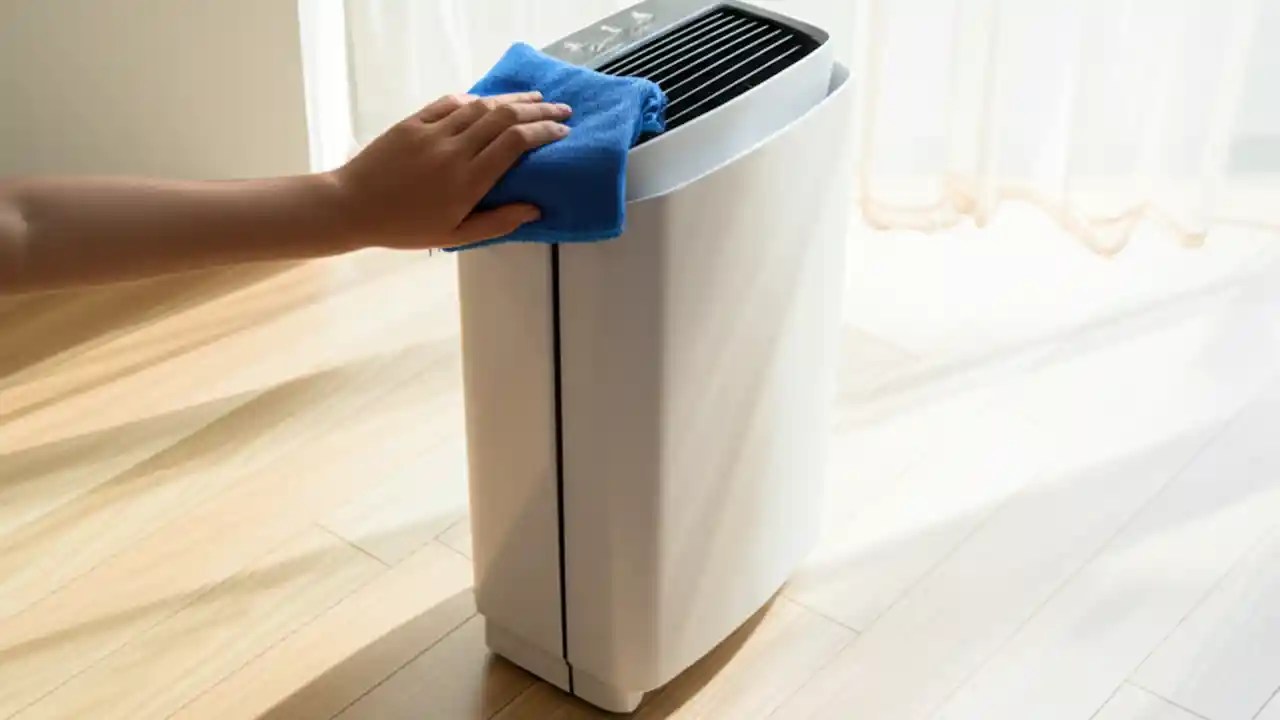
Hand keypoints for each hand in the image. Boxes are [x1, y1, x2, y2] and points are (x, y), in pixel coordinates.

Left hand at [329, 91, 571, 248]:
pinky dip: (475, 99)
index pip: (516, 142)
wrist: (352, 206)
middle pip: (505, 117)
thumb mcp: (454, 236)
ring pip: (481, 105)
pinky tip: (489, 101)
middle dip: (538, 110)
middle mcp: (454, 150)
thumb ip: (497, 222)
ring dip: (512, 99)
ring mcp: (432, 132)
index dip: (543, 132)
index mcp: (468, 180)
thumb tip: (535, 208)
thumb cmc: (405, 228)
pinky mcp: (414, 122)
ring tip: (534, 99)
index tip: (563, 132)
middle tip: (561, 111)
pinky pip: (451, 102)